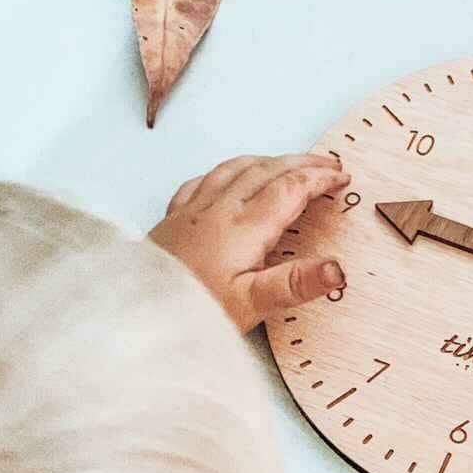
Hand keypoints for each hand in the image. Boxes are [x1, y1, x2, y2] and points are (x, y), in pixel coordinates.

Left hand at [149, 154, 349, 331]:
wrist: (130, 313)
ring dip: (268, 160)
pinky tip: (227, 178)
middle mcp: (219, 209)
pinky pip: (204, 180)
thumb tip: (337, 269)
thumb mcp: (251, 305)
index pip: (291, 188)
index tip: (342, 178)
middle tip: (328, 164)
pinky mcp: (172, 220)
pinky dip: (228, 171)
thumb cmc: (189, 312)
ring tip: (287, 162)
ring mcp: (192, 210)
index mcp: (244, 227)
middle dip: (301, 162)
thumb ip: (295, 284)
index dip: (320, 179)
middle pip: (267, 169)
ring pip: (236, 168)